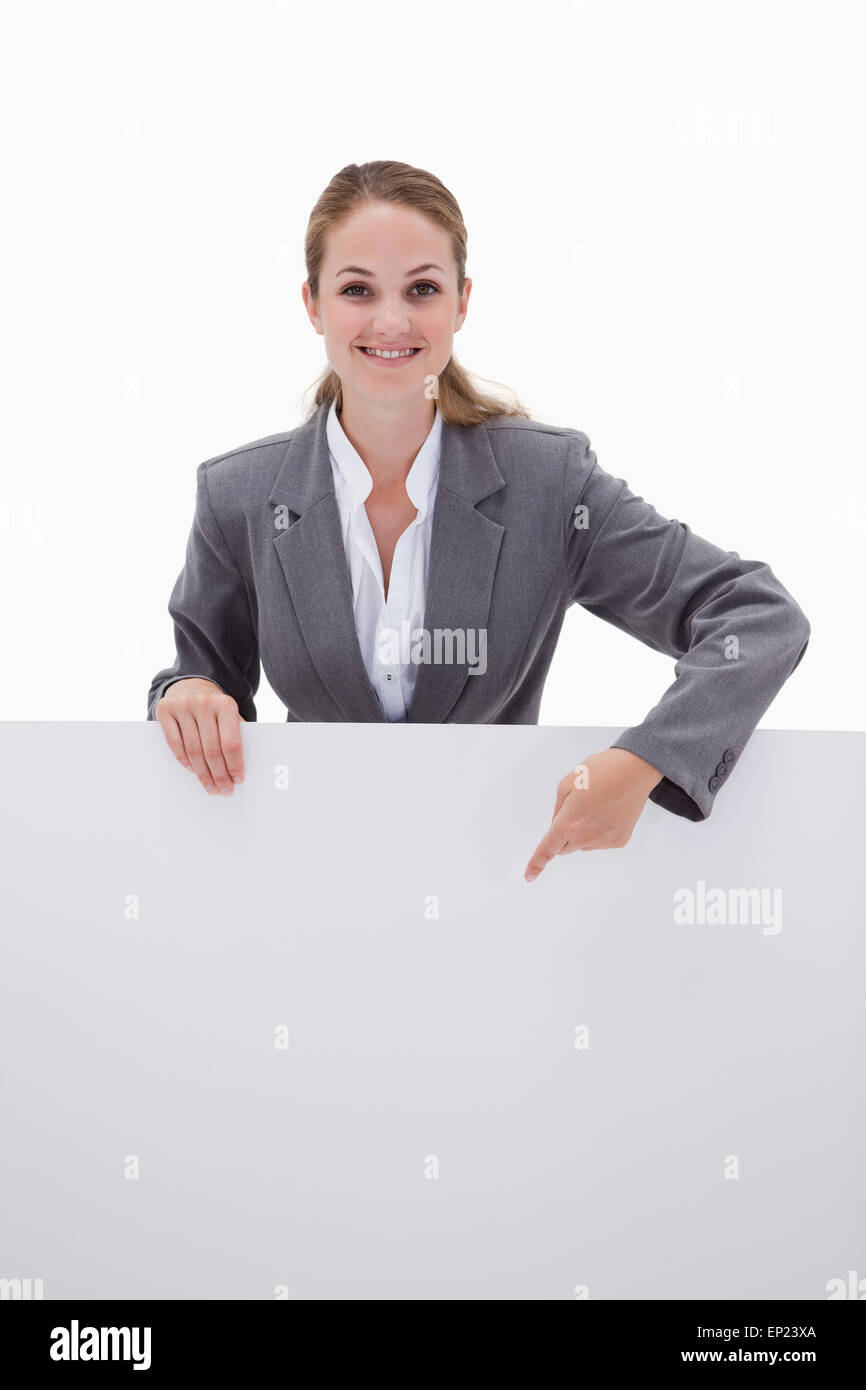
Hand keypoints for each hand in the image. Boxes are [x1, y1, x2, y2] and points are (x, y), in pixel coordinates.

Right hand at [155, 678, 245, 795]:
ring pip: (193, 750)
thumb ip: (236, 733)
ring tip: (209, 786)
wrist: (191, 685)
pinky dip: (183, 760)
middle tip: (224, 790)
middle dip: (219, 774)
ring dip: (202, 773)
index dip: (235, 765)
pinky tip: (192, 770)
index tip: (238, 781)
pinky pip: (174, 743)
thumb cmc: (214, 708)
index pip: (232, 743)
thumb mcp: (229, 714)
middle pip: (212, 750)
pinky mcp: (165, 709)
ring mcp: (183, 705)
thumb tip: (239, 769)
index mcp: (226, 704)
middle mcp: (205, 703)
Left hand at [524, 748, 662, 881]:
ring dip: (584, 832)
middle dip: (564, 835)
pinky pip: (601, 841)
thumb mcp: (567, 784)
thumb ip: (557, 810)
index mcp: (568, 823)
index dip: (536, 864)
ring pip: (584, 844)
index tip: (529, 876)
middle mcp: (585, 838)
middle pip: (565, 847)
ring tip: (597, 806)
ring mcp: (603, 841)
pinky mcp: (619, 841)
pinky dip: (601, 831)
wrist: (633, 771)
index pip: (547, 849)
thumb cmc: (599, 772)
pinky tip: (610, 811)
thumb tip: (556, 827)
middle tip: (577, 810)